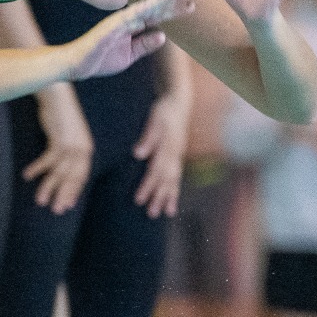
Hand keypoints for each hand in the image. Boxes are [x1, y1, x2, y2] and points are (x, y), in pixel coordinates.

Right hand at [24, 90, 93, 214]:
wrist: (58, 95)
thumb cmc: (60, 115)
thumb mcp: (67, 135)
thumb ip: (66, 150)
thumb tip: (59, 166)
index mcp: (86, 149)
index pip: (81, 176)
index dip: (73, 191)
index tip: (67, 204)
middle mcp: (82, 149)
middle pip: (73, 178)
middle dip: (64, 195)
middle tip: (56, 210)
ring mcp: (72, 145)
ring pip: (60, 172)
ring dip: (49, 187)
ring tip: (40, 200)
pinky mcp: (60, 140)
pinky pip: (48, 160)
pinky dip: (38, 169)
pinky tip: (27, 175)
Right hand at [67, 0, 193, 81]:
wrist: (77, 65)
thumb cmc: (100, 58)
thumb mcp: (129, 54)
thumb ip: (145, 44)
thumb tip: (163, 35)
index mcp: (133, 26)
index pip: (158, 15)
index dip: (174, 9)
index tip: (192, 4)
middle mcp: (129, 19)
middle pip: (155, 6)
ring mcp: (121, 20)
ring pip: (145, 6)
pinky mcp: (112, 25)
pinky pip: (131, 15)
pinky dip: (143, 7)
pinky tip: (156, 1)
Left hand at [132, 94, 188, 217]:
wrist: (178, 102)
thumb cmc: (163, 110)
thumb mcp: (154, 119)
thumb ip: (148, 137)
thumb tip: (137, 154)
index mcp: (167, 147)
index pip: (155, 171)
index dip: (147, 186)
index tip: (138, 200)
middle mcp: (175, 154)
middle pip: (166, 180)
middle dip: (159, 197)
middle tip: (151, 214)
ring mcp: (178, 156)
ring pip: (174, 180)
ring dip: (170, 197)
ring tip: (167, 214)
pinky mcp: (178, 156)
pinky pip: (178, 176)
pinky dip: (175, 190)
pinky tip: (172, 201)